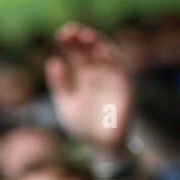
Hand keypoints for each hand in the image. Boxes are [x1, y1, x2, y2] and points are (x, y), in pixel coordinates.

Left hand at [45, 22, 132, 155]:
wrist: (102, 147)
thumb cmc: (84, 127)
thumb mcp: (65, 104)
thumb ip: (59, 85)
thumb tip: (54, 62)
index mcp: (84, 76)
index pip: (78, 53)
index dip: (70, 42)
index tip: (61, 36)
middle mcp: (99, 74)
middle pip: (91, 49)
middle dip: (82, 38)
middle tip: (71, 32)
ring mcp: (112, 80)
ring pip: (108, 54)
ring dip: (98, 43)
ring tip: (86, 37)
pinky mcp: (125, 89)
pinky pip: (122, 69)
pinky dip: (113, 59)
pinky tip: (101, 52)